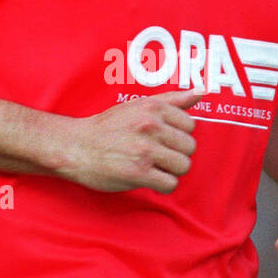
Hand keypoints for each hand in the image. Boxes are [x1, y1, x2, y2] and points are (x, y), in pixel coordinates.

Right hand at [63, 88, 200, 192]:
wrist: (77, 147)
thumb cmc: (108, 127)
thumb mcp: (138, 105)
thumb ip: (172, 99)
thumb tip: (201, 91)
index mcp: (153, 108)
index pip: (190, 125)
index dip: (177, 136)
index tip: (161, 140)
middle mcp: (151, 126)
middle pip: (189, 147)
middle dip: (176, 154)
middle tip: (156, 156)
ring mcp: (145, 149)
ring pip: (183, 166)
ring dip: (170, 171)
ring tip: (153, 168)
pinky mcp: (138, 172)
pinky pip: (170, 183)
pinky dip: (163, 186)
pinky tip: (149, 180)